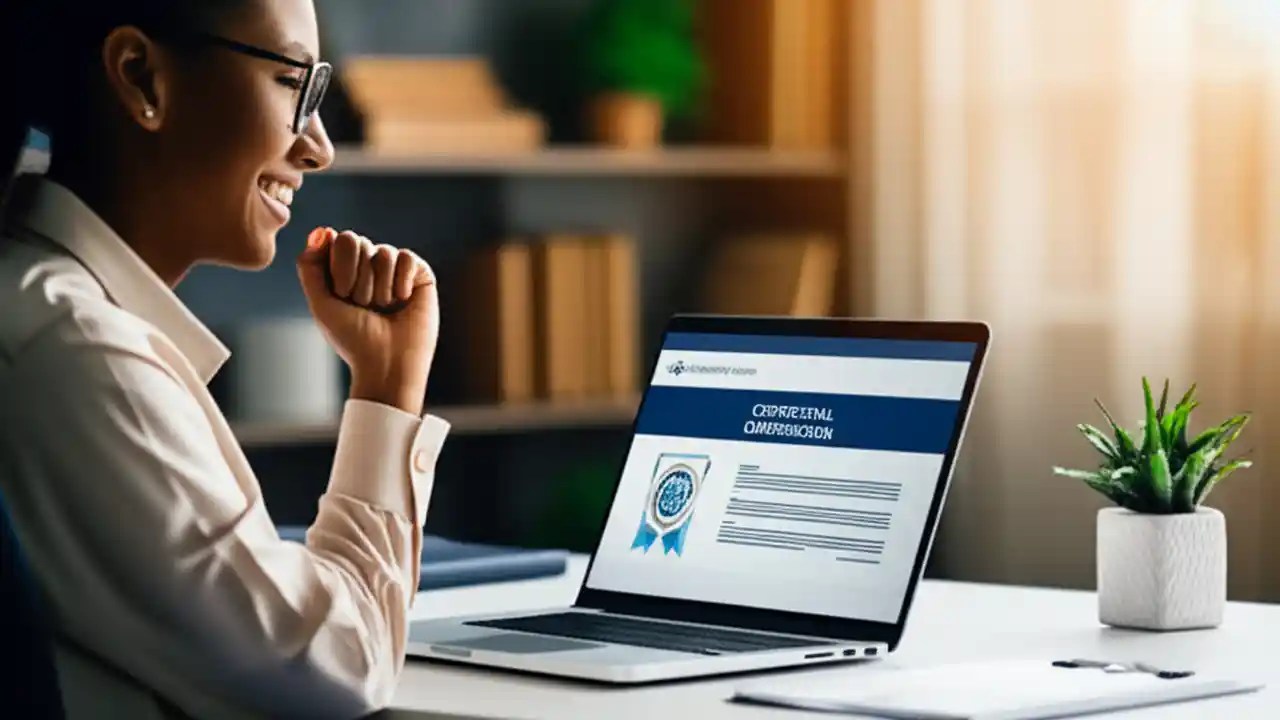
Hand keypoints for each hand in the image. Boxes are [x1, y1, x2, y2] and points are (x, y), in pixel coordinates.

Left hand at [296, 227, 438, 415]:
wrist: (386, 364)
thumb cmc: (353, 338)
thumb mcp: (320, 303)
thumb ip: (310, 267)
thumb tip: (323, 230)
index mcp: (345, 269)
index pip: (339, 240)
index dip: (339, 266)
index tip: (342, 294)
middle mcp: (370, 265)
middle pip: (357, 240)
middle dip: (356, 278)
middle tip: (362, 304)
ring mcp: (395, 269)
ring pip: (383, 252)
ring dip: (379, 287)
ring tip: (383, 308)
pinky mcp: (420, 275)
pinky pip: (407, 258)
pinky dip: (401, 283)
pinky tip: (402, 302)